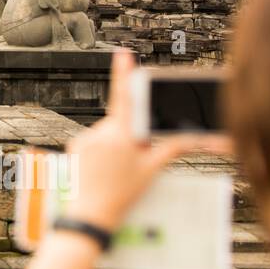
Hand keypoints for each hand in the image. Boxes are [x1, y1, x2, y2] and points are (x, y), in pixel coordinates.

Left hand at [63, 49, 233, 232]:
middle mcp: (101, 132)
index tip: (122, 54)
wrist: (90, 214)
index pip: (125, 97)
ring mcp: (85, 139)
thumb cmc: (124, 194)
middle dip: (130, 133)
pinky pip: (93, 140)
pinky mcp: (74, 147)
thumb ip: (172, 148)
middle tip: (132, 159)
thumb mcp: (152, 170)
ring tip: (116, 169)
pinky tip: (103, 168)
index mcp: (121, 135)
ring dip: (116, 142)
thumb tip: (195, 137)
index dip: (124, 73)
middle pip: (121, 121)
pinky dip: (101, 149)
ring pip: (107, 132)